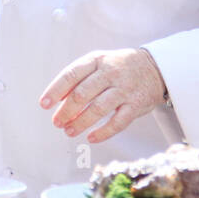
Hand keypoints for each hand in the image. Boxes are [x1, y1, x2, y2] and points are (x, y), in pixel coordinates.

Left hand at [39, 48, 166, 143]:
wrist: (154, 67)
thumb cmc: (118, 67)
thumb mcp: (98, 63)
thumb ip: (78, 77)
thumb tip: (56, 98)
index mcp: (97, 60)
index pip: (71, 74)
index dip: (55, 90)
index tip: (44, 104)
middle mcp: (111, 73)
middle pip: (82, 94)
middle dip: (66, 111)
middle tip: (57, 122)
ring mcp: (124, 89)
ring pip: (98, 109)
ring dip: (80, 123)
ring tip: (69, 131)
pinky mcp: (136, 104)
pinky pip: (118, 122)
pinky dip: (103, 132)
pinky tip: (91, 137)